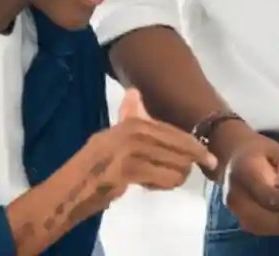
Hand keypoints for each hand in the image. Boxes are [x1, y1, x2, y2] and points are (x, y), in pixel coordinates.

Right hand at [74, 89, 217, 204]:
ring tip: (156, 181)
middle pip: (181, 148)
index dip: (195, 147)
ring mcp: (132, 151)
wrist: (69, 188)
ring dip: (172, 179)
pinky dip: (161, 186)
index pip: (176, 133)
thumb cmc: (92, 164)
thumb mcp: (110, 135)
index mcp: (134, 122)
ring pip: (176, 167)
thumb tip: (134, 91)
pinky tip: (147, 186)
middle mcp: (135, 132)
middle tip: (184, 174)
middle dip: (188, 164)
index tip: (209, 158)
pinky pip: (164, 179)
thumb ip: (128, 114)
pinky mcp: (129, 172)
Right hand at [211, 122, 278, 235]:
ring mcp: (241, 215)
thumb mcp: (272, 148)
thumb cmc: (254, 149)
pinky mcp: (250, 223)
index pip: (271, 196)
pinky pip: (276, 229)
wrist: (231, 157)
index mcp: (243, 175)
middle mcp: (238, 200)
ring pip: (277, 228)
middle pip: (275, 219)